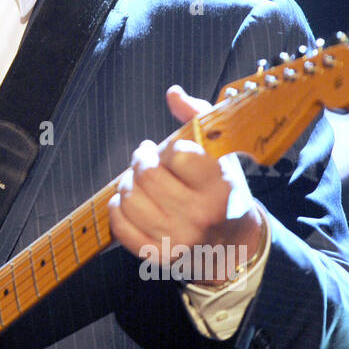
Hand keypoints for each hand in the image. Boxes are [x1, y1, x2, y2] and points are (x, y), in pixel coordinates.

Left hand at [107, 85, 264, 286]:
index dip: (170, 148)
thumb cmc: (222, 192)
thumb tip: (172, 93)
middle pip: (147, 175)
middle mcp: (199, 216)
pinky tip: (128, 201)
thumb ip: (198, 118)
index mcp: (219, 188)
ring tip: (138, 180)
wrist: (231, 246)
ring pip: (129, 198)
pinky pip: (120, 226)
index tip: (173, 151)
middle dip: (141, 159)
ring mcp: (177, 239)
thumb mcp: (222, 154)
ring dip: (127, 183)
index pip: (178, 153)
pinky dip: (117, 209)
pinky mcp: (157, 255)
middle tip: (146, 157)